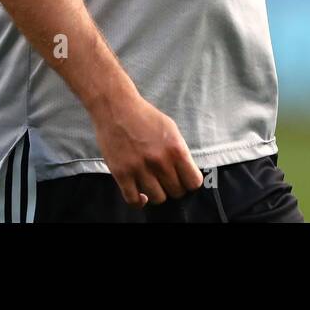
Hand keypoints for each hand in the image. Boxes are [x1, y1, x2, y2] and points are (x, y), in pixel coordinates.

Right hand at [90, 88, 205, 207]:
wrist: (116, 108)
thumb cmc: (145, 116)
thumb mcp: (171, 129)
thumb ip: (179, 151)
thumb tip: (187, 172)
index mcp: (176, 149)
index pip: (193, 182)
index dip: (190, 183)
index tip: (184, 180)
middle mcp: (160, 161)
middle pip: (177, 192)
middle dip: (174, 188)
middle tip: (167, 181)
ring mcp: (140, 169)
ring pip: (158, 198)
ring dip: (157, 193)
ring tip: (153, 184)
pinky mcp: (121, 174)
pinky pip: (133, 200)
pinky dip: (139, 201)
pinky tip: (141, 194)